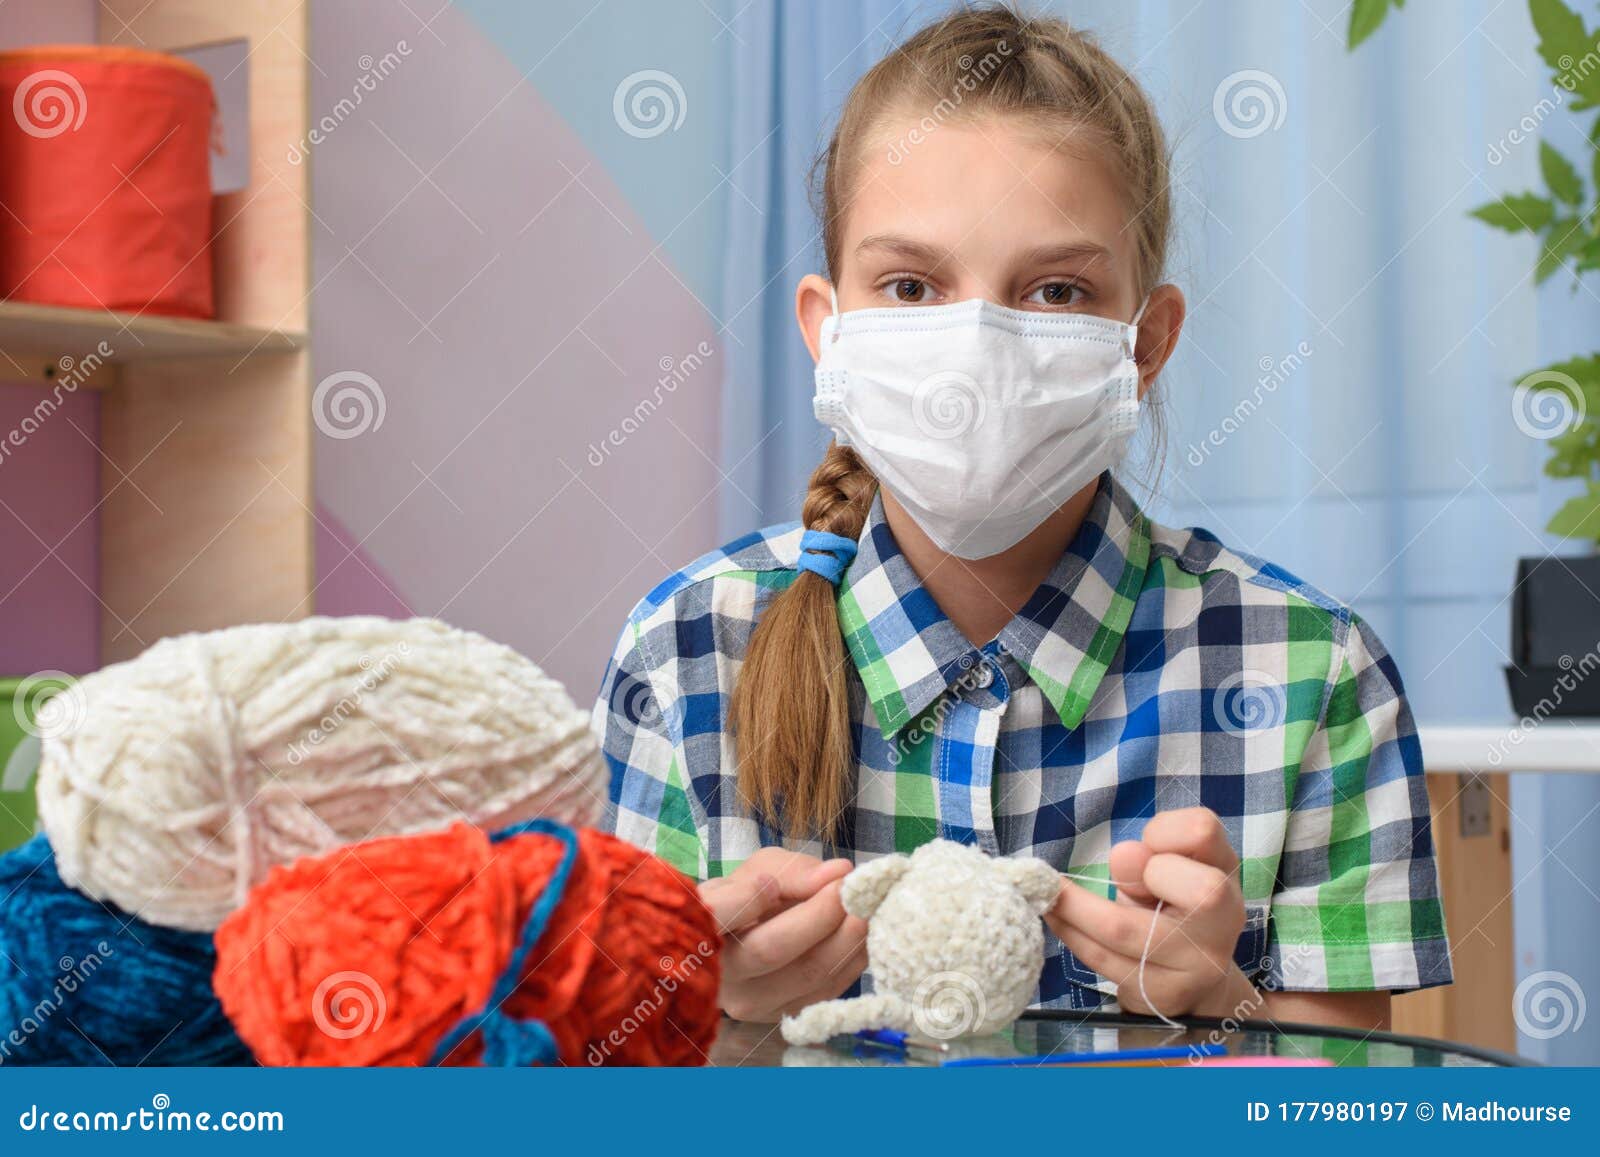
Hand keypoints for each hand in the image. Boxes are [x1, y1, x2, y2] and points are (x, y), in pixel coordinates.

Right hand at [698, 848, 868, 1022]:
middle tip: (852, 889)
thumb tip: (838, 874)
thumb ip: (793, 870)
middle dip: (821, 915)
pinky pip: (827, 992)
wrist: (744, 945)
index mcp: (700, 925)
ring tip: (868, 907)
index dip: (750, 897)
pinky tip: (865, 934)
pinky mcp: (782, 1018)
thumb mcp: (760, 870)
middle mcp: (717, 974)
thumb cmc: (749, 898)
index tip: (779, 880)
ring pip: (807, 975)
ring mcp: (748, 1003)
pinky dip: (853, 960)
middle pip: (771, 949)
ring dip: (848, 939)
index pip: (716, 915)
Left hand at [1045, 807, 1253, 1019]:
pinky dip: (1070, 933)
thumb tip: (1124, 855)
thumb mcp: (1164, 871)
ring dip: (1072, 907)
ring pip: (1123, 930)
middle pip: (1191, 889)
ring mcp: (1199, 964)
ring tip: (1045, 893)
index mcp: (1224, 869)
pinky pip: (1103, 960)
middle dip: (1137, 877)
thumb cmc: (1170, 903)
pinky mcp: (1164, 995)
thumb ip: (1144, 859)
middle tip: (1118, 882)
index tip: (1149, 842)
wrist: (1191, 980)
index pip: (1202, 832)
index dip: (1166, 831)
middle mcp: (1225, 917)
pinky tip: (1054, 917)